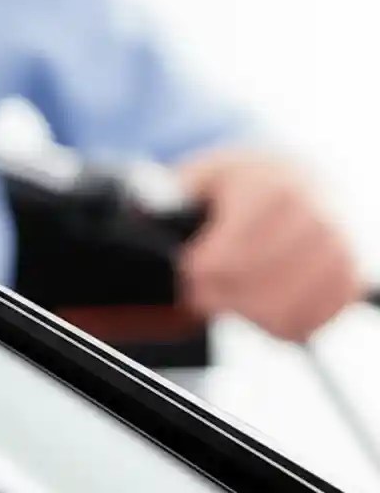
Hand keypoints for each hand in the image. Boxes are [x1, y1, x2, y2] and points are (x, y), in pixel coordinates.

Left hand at [175, 148, 364, 341]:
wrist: (302, 177)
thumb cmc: (245, 181)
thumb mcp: (205, 174)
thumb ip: (173, 192)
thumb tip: (147, 206)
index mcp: (275, 187)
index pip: (230, 255)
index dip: (199, 272)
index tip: (189, 272)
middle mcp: (317, 217)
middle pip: (254, 285)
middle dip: (217, 294)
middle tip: (198, 293)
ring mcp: (340, 250)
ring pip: (282, 310)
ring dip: (245, 311)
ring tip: (228, 298)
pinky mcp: (351, 278)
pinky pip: (310, 322)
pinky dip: (277, 324)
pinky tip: (258, 306)